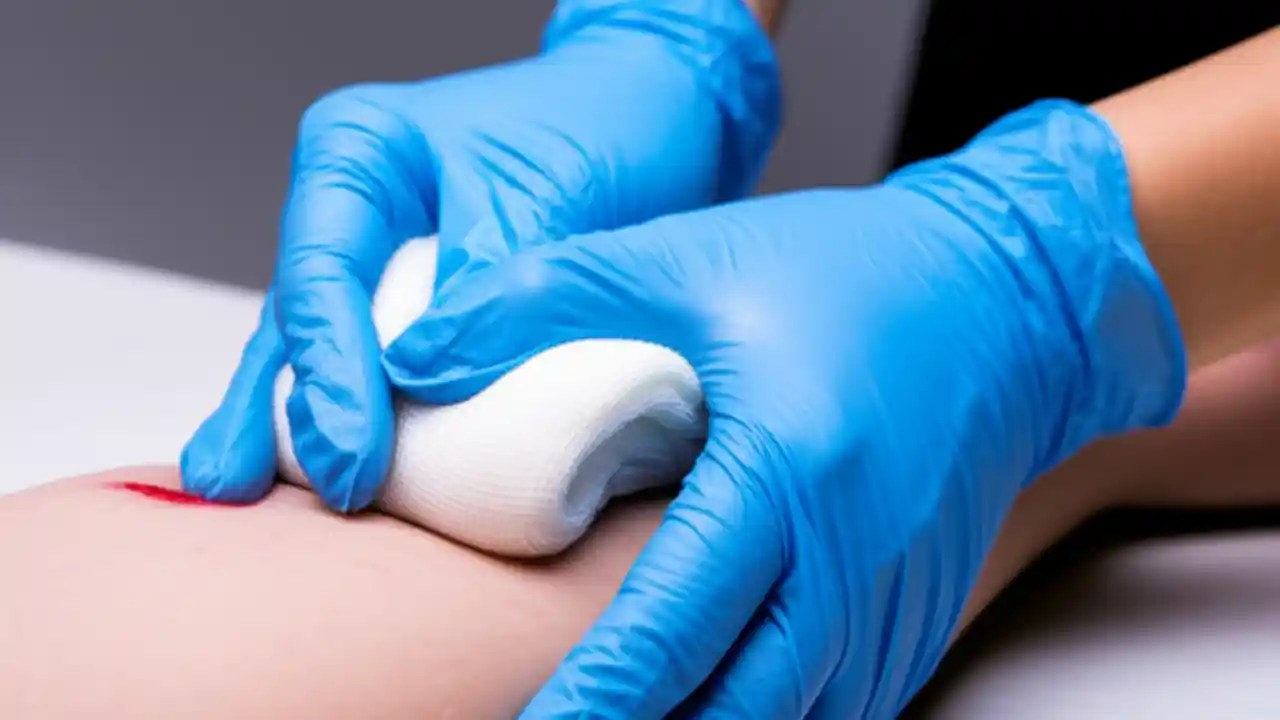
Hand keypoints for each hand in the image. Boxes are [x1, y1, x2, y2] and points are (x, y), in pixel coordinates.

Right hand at [181, 0, 779, 508]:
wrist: (662, 120)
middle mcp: (355, 211)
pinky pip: (382, 371)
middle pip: (299, 318)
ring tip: (237, 492)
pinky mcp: (424, 308)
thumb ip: (480, 286)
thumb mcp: (545, 194)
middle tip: (239, 488)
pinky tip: (324, 474)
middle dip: (274, 408)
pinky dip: (358, 420)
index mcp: (359, 155)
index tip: (353, 458)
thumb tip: (419, 382)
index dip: (331, 372)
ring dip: (291, 424)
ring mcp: (383, 261)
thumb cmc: (604, 127)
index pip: (325, 274)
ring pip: (322, 351)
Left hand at [382, 101, 1186, 716]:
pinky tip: (711, 703)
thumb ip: (537, 300)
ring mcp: (897, 601)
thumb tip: (416, 357)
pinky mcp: (919, 614)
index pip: (673, 625)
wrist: (1006, 296)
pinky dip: (768, 716)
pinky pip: (842, 704)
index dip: (591, 700)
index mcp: (791, 469)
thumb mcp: (682, 258)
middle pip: (738, 709)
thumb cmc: (846, 270)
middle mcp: (853, 559)